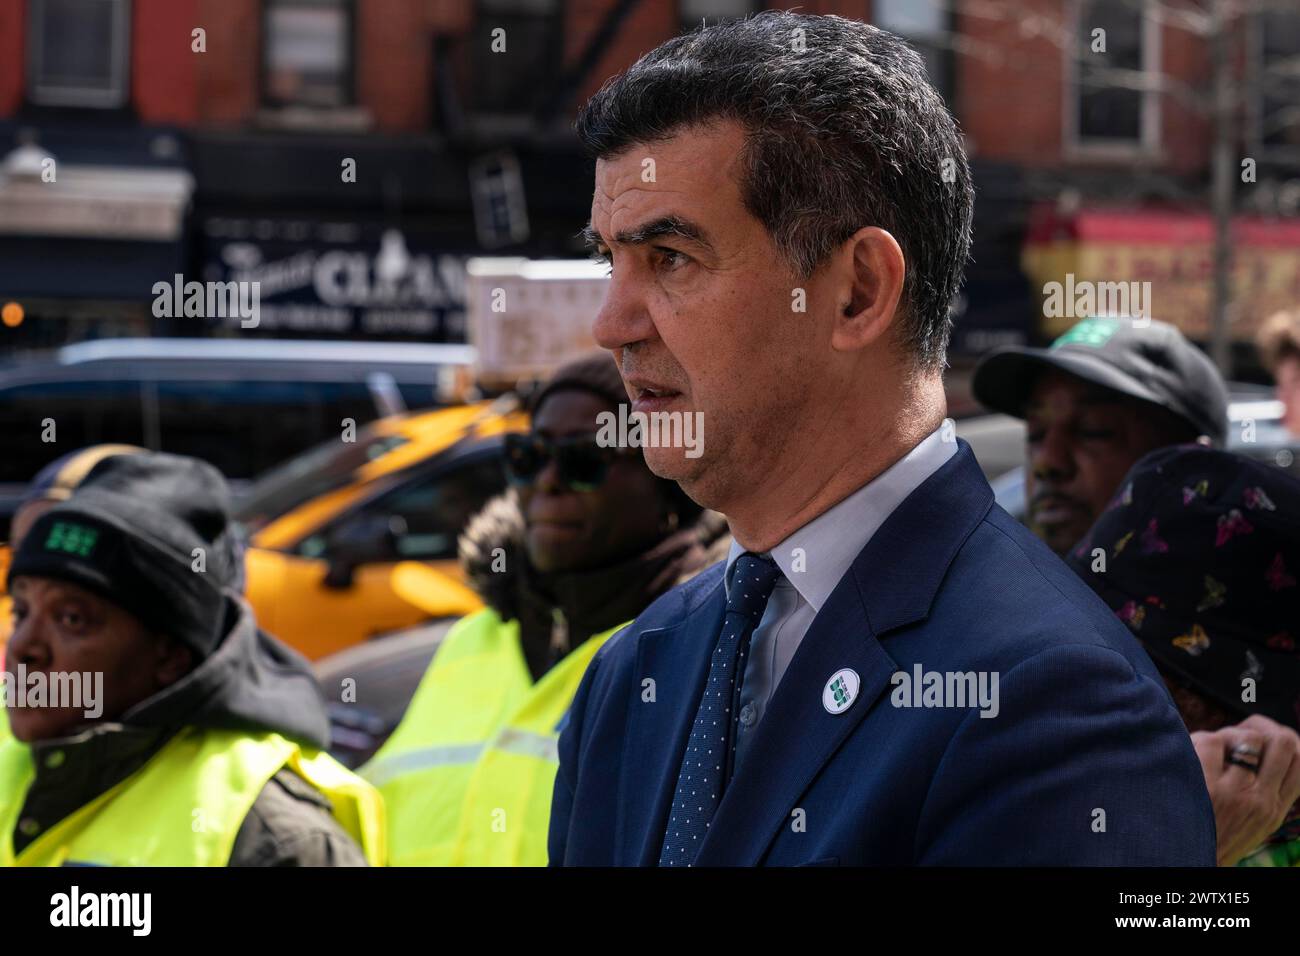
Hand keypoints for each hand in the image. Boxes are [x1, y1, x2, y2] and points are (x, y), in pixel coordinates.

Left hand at [1192, 714, 1299, 865]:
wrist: (1185, 859)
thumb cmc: (1216, 831)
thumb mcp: (1255, 819)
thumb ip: (1265, 787)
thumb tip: (1265, 740)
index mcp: (1275, 807)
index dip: (1286, 738)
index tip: (1266, 735)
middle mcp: (1261, 799)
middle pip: (1283, 741)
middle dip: (1263, 727)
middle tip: (1241, 731)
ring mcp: (1234, 792)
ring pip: (1248, 738)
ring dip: (1228, 734)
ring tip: (1215, 748)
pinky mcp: (1204, 785)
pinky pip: (1210, 740)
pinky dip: (1200, 740)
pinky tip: (1192, 755)